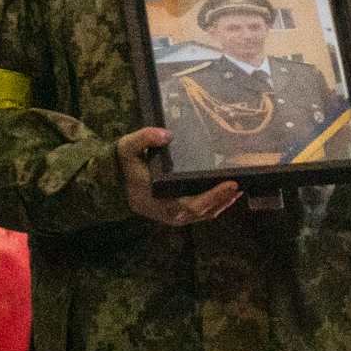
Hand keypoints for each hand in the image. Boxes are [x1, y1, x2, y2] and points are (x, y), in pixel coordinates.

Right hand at [116, 128, 239, 226]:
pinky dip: (214, 206)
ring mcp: (173, 217)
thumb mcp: (128, 147)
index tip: (229, 184)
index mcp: (162, 201)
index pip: (193, 204)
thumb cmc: (124, 166)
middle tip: (239, 184)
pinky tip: (225, 197)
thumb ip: (145, 138)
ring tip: (237, 190)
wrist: (111, 184)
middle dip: (223, 199)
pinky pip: (199, 214)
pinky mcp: (175, 215)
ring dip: (221, 204)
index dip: (213, 196)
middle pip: (204, 211)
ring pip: (203, 215)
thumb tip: (167, 134)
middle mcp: (170, 213)